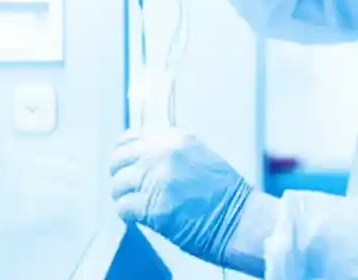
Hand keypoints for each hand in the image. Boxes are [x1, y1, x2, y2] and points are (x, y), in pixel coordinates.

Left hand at [110, 129, 252, 265]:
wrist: (239, 219)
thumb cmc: (224, 193)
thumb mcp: (198, 155)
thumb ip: (169, 152)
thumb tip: (140, 157)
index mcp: (174, 138)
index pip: (131, 138)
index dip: (123, 153)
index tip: (123, 164)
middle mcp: (162, 154)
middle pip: (118, 159)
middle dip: (119, 174)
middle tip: (125, 187)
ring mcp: (155, 179)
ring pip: (118, 184)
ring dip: (123, 196)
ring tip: (134, 205)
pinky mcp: (151, 206)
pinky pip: (123, 207)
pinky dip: (127, 214)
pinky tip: (138, 217)